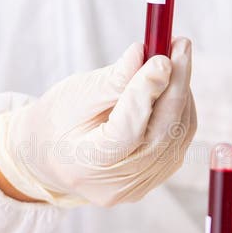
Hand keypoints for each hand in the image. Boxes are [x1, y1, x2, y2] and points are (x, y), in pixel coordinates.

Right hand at [0, 39, 195, 206]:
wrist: (50, 156)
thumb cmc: (58, 122)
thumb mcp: (75, 95)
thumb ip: (112, 80)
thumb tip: (145, 54)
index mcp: (86, 165)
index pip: (127, 130)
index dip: (147, 93)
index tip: (162, 58)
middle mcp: (117, 184)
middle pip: (161, 133)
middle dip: (176, 85)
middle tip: (181, 45)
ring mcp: (137, 187)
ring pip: (176, 136)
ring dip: (181, 95)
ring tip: (175, 59)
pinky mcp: (153, 181)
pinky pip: (178, 142)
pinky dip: (180, 110)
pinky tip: (172, 87)